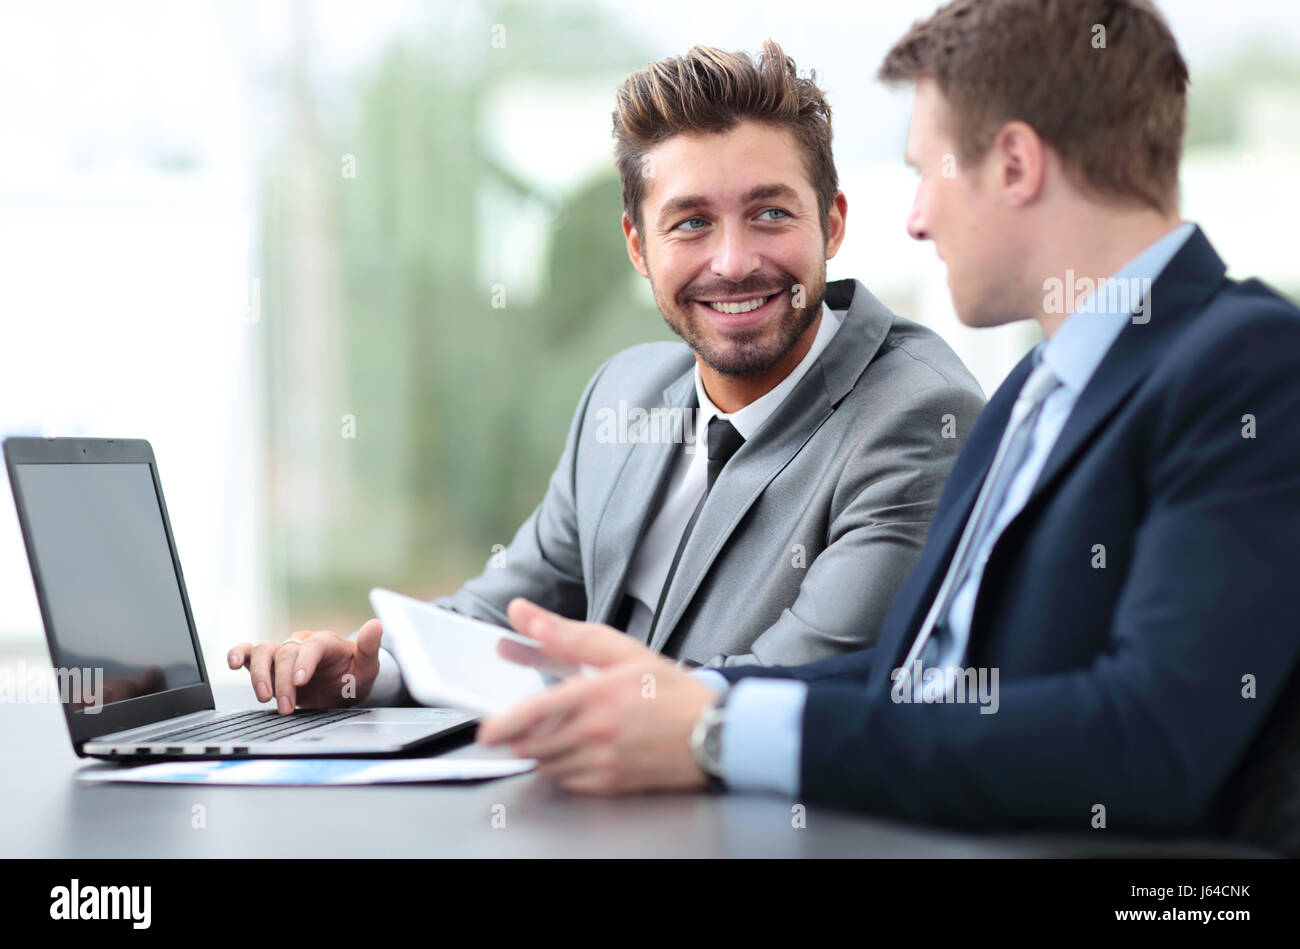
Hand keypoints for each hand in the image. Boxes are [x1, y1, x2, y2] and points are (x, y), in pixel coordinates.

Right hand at [227, 620, 382, 713]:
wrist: (342, 686)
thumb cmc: (354, 674)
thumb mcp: (368, 665)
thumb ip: (370, 647)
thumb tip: (377, 624)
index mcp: (325, 642)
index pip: (311, 647)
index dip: (303, 663)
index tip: (300, 682)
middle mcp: (301, 642)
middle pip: (284, 653)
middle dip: (283, 682)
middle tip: (287, 707)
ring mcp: (283, 651)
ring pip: (263, 652)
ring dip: (259, 675)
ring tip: (264, 698)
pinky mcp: (269, 663)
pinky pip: (248, 653)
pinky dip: (238, 654)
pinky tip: (232, 664)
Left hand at [478, 598, 716, 793]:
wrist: (715, 732)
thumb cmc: (671, 690)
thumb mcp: (621, 652)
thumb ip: (566, 635)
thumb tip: (523, 614)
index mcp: (595, 694)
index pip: (532, 714)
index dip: (502, 725)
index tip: (487, 731)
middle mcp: (596, 731)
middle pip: (533, 745)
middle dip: (523, 737)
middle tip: (528, 726)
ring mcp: (604, 761)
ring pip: (548, 766)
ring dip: (543, 753)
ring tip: (565, 733)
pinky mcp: (613, 784)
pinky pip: (570, 783)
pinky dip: (565, 771)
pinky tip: (583, 752)